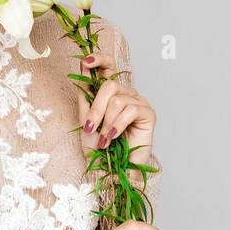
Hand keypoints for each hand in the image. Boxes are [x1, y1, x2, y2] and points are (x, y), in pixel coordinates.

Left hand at [76, 50, 155, 167]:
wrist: (111, 170)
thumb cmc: (98, 147)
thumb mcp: (85, 120)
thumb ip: (85, 96)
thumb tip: (82, 69)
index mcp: (109, 93)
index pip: (108, 67)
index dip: (99, 59)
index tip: (85, 62)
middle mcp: (125, 93)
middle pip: (109, 85)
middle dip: (96, 108)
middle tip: (90, 128)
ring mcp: (137, 102)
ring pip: (117, 100)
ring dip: (106, 122)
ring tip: (102, 140)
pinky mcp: (148, 113)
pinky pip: (130, 111)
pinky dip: (116, 126)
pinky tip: (112, 138)